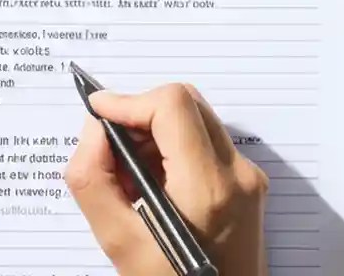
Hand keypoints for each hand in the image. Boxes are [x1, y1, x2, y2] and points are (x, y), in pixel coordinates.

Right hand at [65, 83, 269, 275]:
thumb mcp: (119, 242)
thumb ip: (94, 179)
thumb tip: (94, 129)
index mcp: (207, 187)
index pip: (171, 105)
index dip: (128, 101)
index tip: (98, 113)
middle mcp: (238, 174)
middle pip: (186, 104)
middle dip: (140, 115)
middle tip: (112, 149)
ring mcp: (249, 179)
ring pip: (197, 120)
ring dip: (156, 132)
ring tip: (131, 176)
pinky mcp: (249, 185)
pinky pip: (208, 144)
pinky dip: (175, 149)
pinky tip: (155, 186)